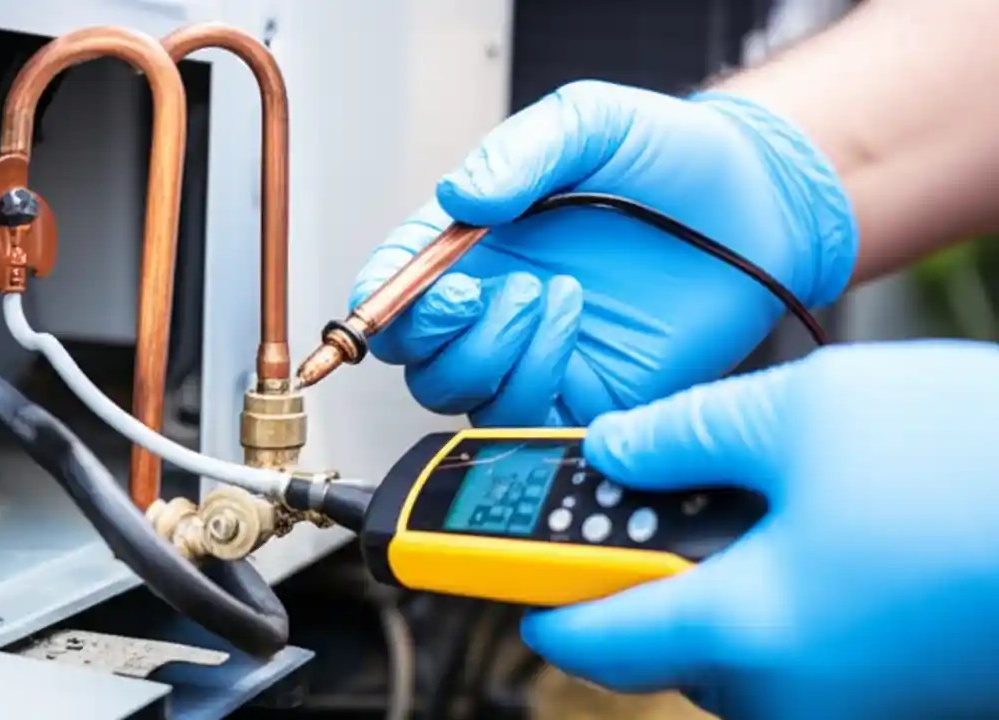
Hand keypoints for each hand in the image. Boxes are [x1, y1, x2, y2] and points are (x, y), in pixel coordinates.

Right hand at [350, 80, 857, 425]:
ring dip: (488, 351)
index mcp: (472, 245)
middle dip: (431, 333)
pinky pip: (524, 416)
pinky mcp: (581, 394)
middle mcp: (493, 306)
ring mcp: (534, 355)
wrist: (757, 206)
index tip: (400, 290)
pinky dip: (531, 376)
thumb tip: (457, 198)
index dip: (378, 301)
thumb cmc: (670, 159)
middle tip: (479, 292)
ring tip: (546, 293)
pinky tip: (571, 321)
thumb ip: (516, 153)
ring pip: (459, 395)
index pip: (392, 290)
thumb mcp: (587, 123)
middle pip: (414, 357)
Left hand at [522, 340, 998, 719]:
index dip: (519, 582)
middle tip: (627, 481)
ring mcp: (844, 699)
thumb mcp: (801, 412)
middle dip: (622, 562)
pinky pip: (790, 644)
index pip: (580, 633)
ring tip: (742, 484)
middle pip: (648, 638)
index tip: (475, 551)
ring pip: (722, 640)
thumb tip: (613, 450)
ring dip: (702, 570)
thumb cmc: (973, 466)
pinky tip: (806, 521)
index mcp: (743, 631)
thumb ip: (681, 435)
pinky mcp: (885, 687)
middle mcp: (788, 691)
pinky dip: (768, 588)